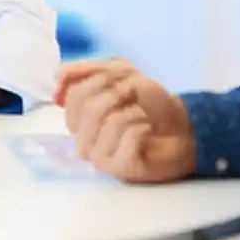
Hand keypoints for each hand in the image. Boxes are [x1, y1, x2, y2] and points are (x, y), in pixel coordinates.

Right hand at [54, 58, 195, 182]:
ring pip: (109, 121)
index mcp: (80, 117)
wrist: (183, 128)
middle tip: (132, 96)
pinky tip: (147, 131)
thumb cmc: (150, 102)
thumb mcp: (119, 72)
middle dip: (117, 93)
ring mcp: (100, 156)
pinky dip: (143, 127)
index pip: (72, 94)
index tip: (118, 81)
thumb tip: (57, 76)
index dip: (99, 80)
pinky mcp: (120, 168)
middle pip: (88, 107)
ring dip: (133, 111)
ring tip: (142, 115)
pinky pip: (128, 138)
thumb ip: (86, 70)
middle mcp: (84, 138)